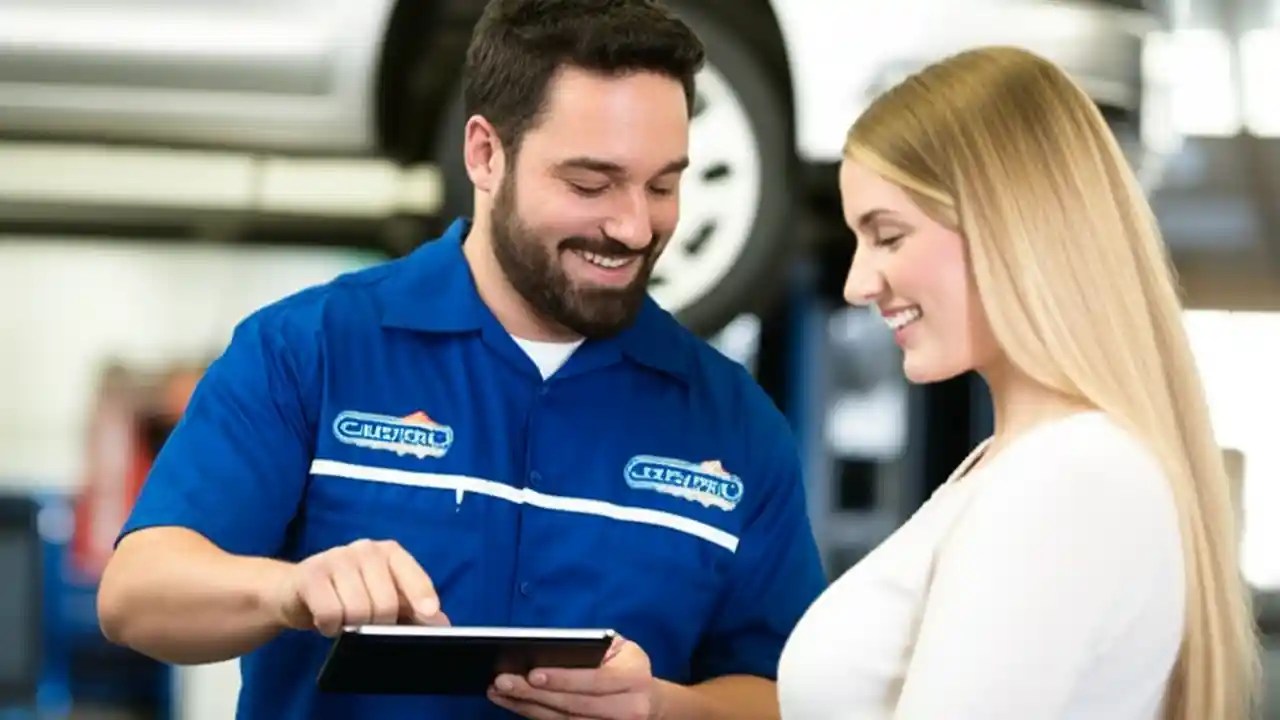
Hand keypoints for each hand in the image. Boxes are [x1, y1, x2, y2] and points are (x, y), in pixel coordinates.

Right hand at [268, 538, 448, 635]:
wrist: (296, 591)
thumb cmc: (347, 596)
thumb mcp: (383, 599)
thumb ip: (414, 610)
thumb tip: (442, 625)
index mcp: (389, 553)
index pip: (412, 574)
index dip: (422, 596)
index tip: (429, 614)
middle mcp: (366, 550)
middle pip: (386, 602)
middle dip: (380, 625)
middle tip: (368, 627)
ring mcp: (337, 558)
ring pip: (358, 610)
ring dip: (352, 627)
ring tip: (346, 623)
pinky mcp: (311, 574)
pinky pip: (330, 612)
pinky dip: (330, 626)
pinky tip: (327, 623)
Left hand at [488, 635, 657, 719]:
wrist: (649, 701)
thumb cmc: (627, 666)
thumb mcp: (620, 648)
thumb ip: (593, 648)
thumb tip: (549, 648)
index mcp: (634, 678)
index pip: (595, 681)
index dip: (563, 679)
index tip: (532, 674)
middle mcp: (628, 709)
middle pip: (573, 706)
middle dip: (535, 695)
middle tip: (503, 682)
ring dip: (527, 708)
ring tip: (500, 692)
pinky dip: (536, 717)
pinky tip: (516, 705)